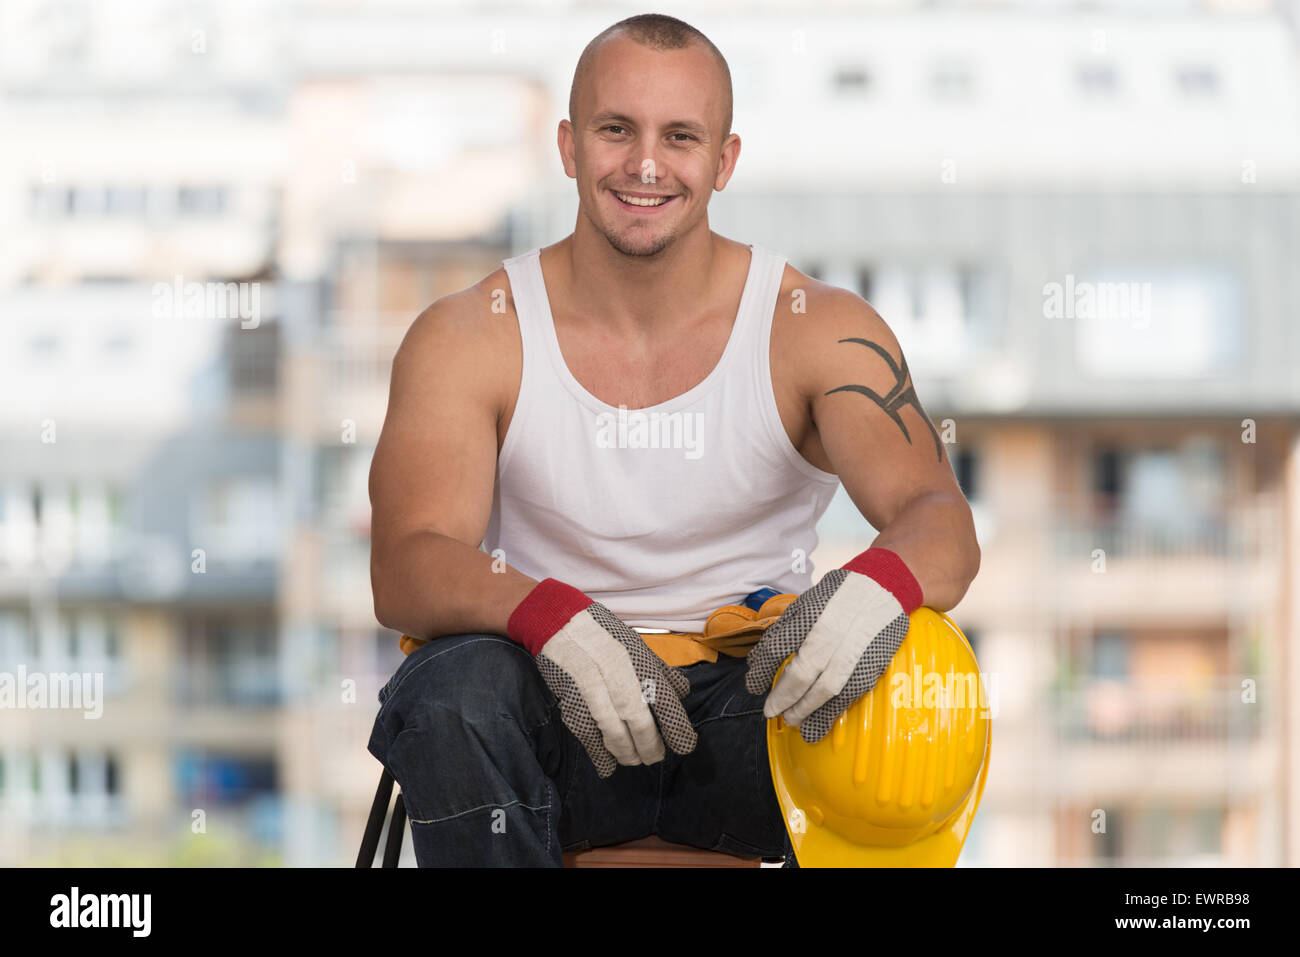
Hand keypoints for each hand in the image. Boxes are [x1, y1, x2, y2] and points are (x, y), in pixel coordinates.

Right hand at [508, 578, 697, 777]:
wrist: (559, 622)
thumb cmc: (604, 634)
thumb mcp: (639, 646)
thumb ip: (662, 671)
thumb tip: (683, 693)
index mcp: (640, 662)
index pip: (667, 703)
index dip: (678, 730)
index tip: (685, 746)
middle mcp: (619, 676)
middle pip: (641, 724)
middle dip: (651, 748)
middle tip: (655, 758)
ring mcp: (593, 689)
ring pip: (614, 733)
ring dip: (627, 753)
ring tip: (633, 760)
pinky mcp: (570, 699)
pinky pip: (587, 734)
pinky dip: (598, 754)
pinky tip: (607, 765)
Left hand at [744, 547, 921, 742]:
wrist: (883, 587)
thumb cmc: (838, 596)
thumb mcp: (804, 603)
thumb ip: (782, 632)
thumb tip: (756, 661)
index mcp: (809, 615)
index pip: (777, 648)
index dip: (761, 671)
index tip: (754, 685)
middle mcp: (830, 634)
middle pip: (799, 675)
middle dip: (781, 698)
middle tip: (770, 711)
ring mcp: (852, 651)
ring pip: (823, 691)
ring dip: (803, 711)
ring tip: (791, 721)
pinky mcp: (869, 665)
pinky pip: (846, 696)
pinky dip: (829, 713)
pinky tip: (816, 724)